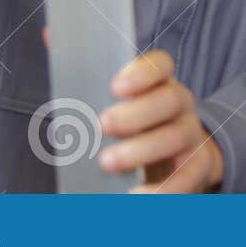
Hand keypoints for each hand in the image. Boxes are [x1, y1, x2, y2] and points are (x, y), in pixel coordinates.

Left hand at [98, 50, 224, 192]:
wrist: (181, 160)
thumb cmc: (137, 130)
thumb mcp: (122, 108)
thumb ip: (92, 87)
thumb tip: (49, 49)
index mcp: (160, 84)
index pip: (160, 66)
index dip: (141, 73)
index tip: (115, 87)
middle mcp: (181, 106)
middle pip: (169, 100)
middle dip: (135, 113)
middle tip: (102, 125)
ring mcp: (192, 137)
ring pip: (174, 138)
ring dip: (140, 150)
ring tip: (107, 163)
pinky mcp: (196, 170)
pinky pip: (183, 179)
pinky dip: (158, 191)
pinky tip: (131, 197)